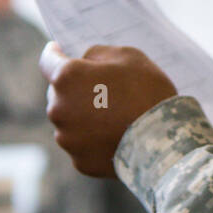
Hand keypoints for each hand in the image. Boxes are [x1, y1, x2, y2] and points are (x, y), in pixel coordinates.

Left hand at [38, 41, 177, 177]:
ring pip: (69, 121)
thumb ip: (98, 54)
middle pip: (58, 93)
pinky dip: (94, 139)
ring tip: (114, 115)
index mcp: (67, 77)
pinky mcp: (79, 161)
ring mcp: (67, 138)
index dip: (54, 53)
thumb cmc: (148, 91)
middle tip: (101, 88)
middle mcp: (58, 108)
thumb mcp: (128, 56)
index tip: (57, 51)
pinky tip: (116, 135)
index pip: (48, 60)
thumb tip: (85, 62)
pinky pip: (82, 144)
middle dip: (75, 88)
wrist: (164, 141)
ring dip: (83, 115)